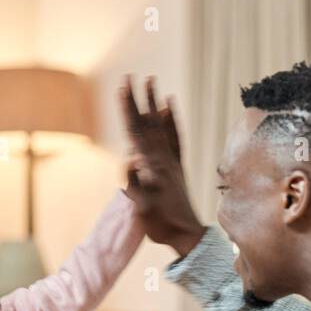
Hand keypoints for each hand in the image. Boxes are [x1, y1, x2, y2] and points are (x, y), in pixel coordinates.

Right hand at [118, 75, 204, 255]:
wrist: (187, 235)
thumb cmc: (162, 225)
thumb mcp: (144, 209)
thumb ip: (136, 186)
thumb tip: (131, 161)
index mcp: (152, 166)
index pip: (136, 132)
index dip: (129, 109)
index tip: (123, 87)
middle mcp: (162, 159)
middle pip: (146, 124)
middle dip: (138, 100)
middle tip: (132, 76)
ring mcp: (171, 161)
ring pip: (160, 126)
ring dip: (154, 103)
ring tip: (152, 82)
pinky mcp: (178, 167)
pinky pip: (175, 138)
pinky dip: (171, 121)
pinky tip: (169, 108)